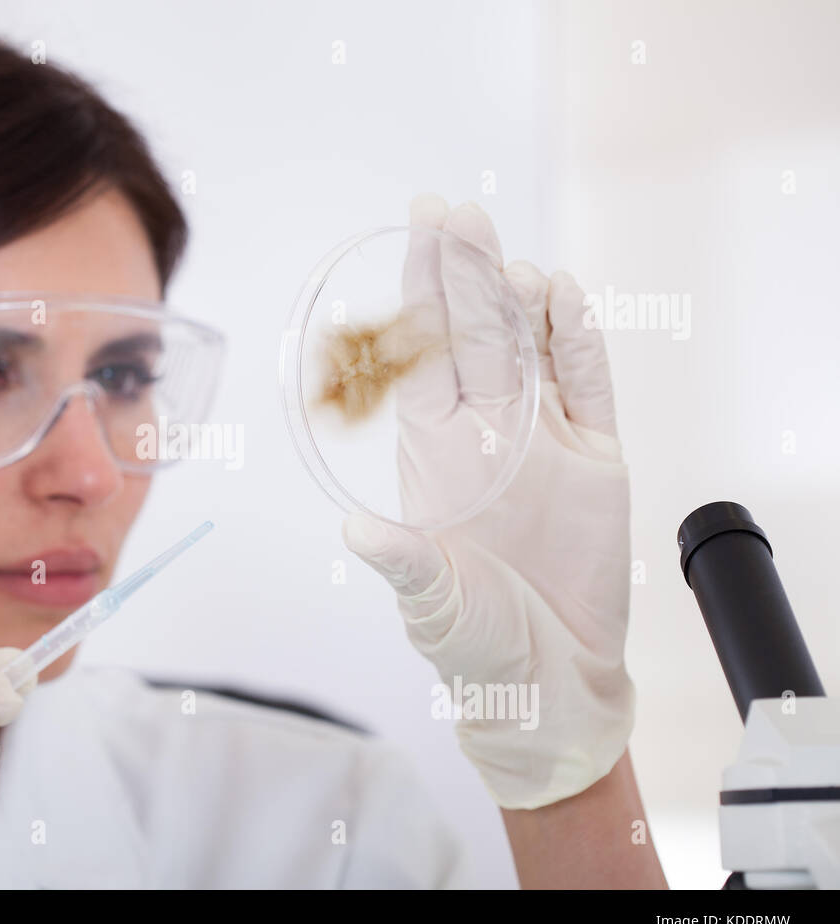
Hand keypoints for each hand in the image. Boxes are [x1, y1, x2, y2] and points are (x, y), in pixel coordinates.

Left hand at [343, 193, 633, 809]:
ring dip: (521, 299)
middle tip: (456, 212)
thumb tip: (357, 532)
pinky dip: (581, 343)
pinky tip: (567, 298)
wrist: (547, 681)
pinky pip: (590, 386)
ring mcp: (542, 439)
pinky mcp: (597, 459)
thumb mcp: (432, 605)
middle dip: (464, 275)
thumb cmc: (475, 645)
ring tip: (509, 256)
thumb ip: (404, 565)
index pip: (422, 354)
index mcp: (433, 450)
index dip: (419, 292)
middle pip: (475, 334)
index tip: (417, 229)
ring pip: (532, 347)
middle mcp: (484, 432)